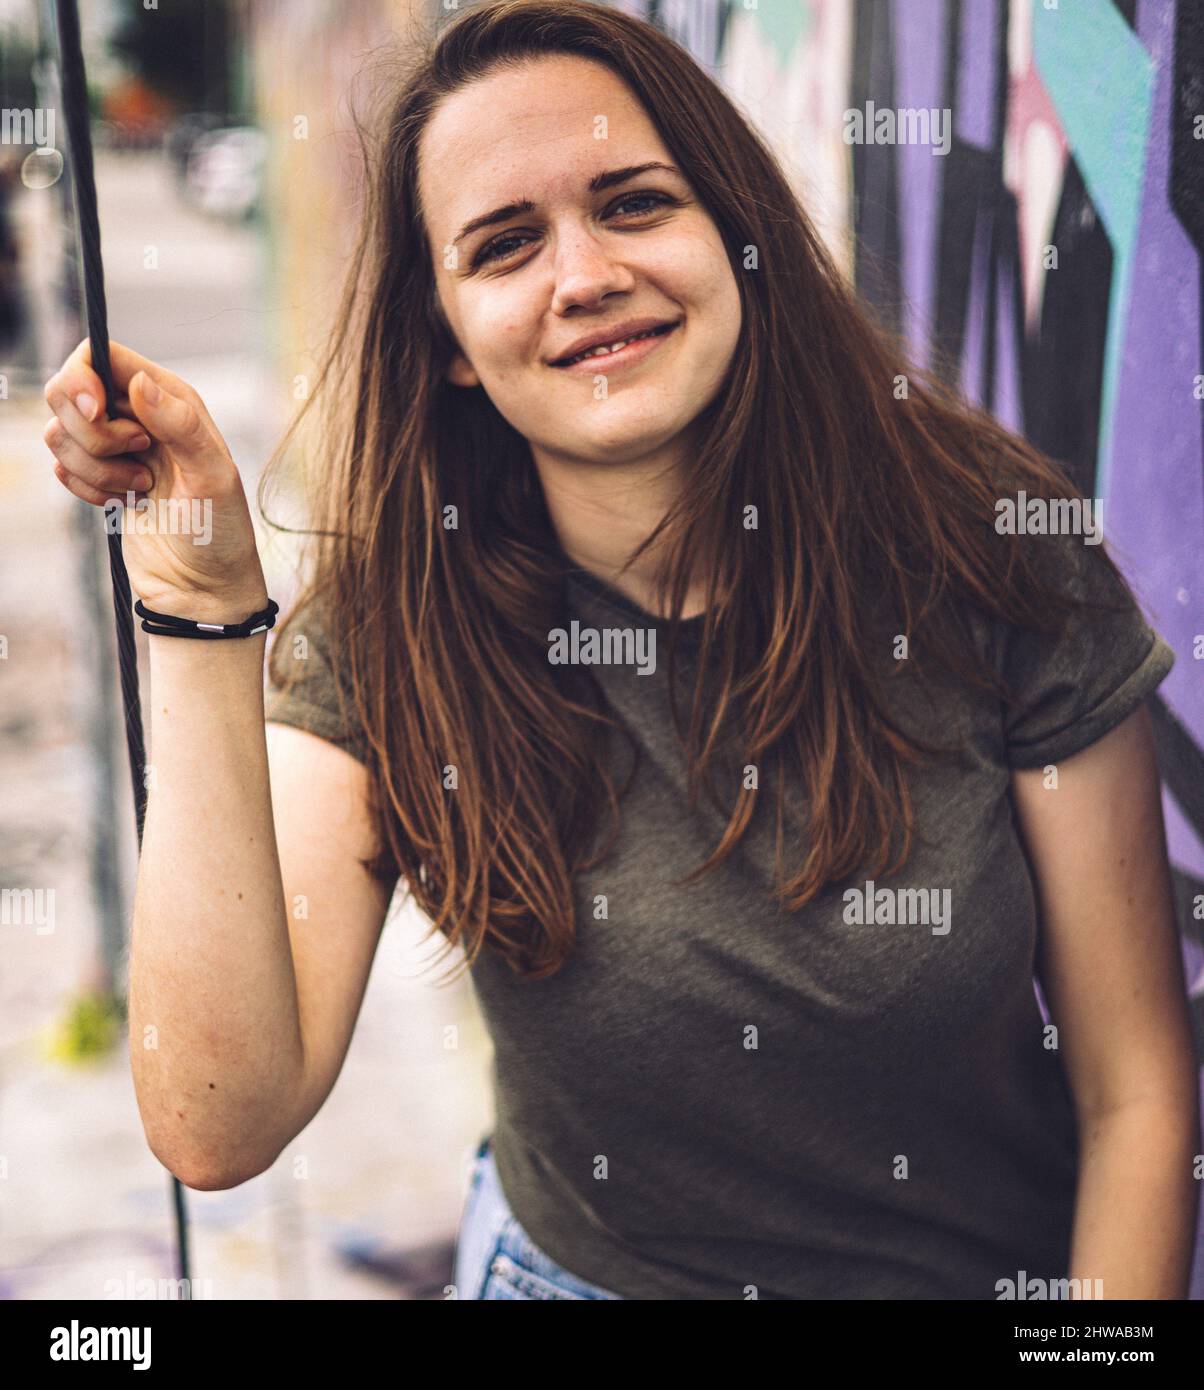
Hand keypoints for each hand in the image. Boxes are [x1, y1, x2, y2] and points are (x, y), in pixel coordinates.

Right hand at [44, 337, 268, 620]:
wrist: (204, 587)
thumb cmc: (221, 532)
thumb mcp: (213, 477)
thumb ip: (181, 425)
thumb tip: (140, 382)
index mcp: (170, 398)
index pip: (100, 354)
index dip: (82, 376)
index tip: (96, 414)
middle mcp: (138, 414)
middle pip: (68, 389)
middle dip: (90, 431)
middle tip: (138, 457)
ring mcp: (114, 447)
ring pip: (59, 432)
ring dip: (95, 467)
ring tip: (142, 487)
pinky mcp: (98, 479)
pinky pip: (62, 467)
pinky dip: (87, 489)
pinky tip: (125, 503)